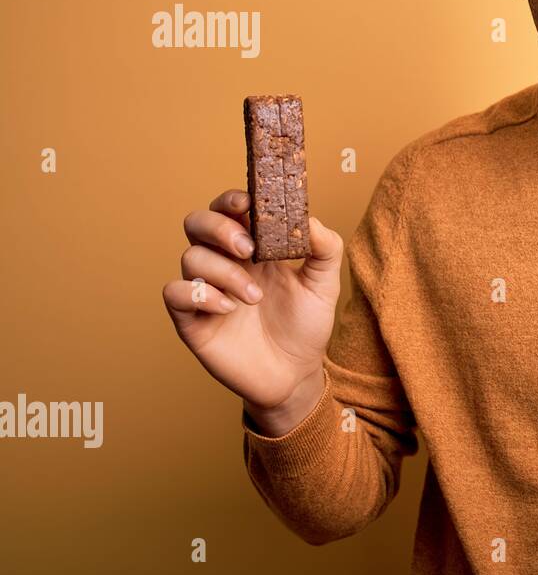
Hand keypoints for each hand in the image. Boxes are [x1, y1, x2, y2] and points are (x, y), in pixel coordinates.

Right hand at [162, 189, 344, 430]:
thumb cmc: (305, 325)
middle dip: (220, 227)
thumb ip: (325, 248)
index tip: (248, 203)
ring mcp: (206, 290)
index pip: (229, 210)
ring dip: (225, 271)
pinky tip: (229, 308)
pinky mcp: (192, 320)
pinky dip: (199, 294)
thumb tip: (309, 220)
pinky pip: (175, 293)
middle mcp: (224, 263)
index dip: (232, 199)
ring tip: (254, 296)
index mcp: (253, 248)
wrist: (296, 374)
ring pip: (191, 257)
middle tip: (249, 248)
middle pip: (198, 223)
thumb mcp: (324, 284)